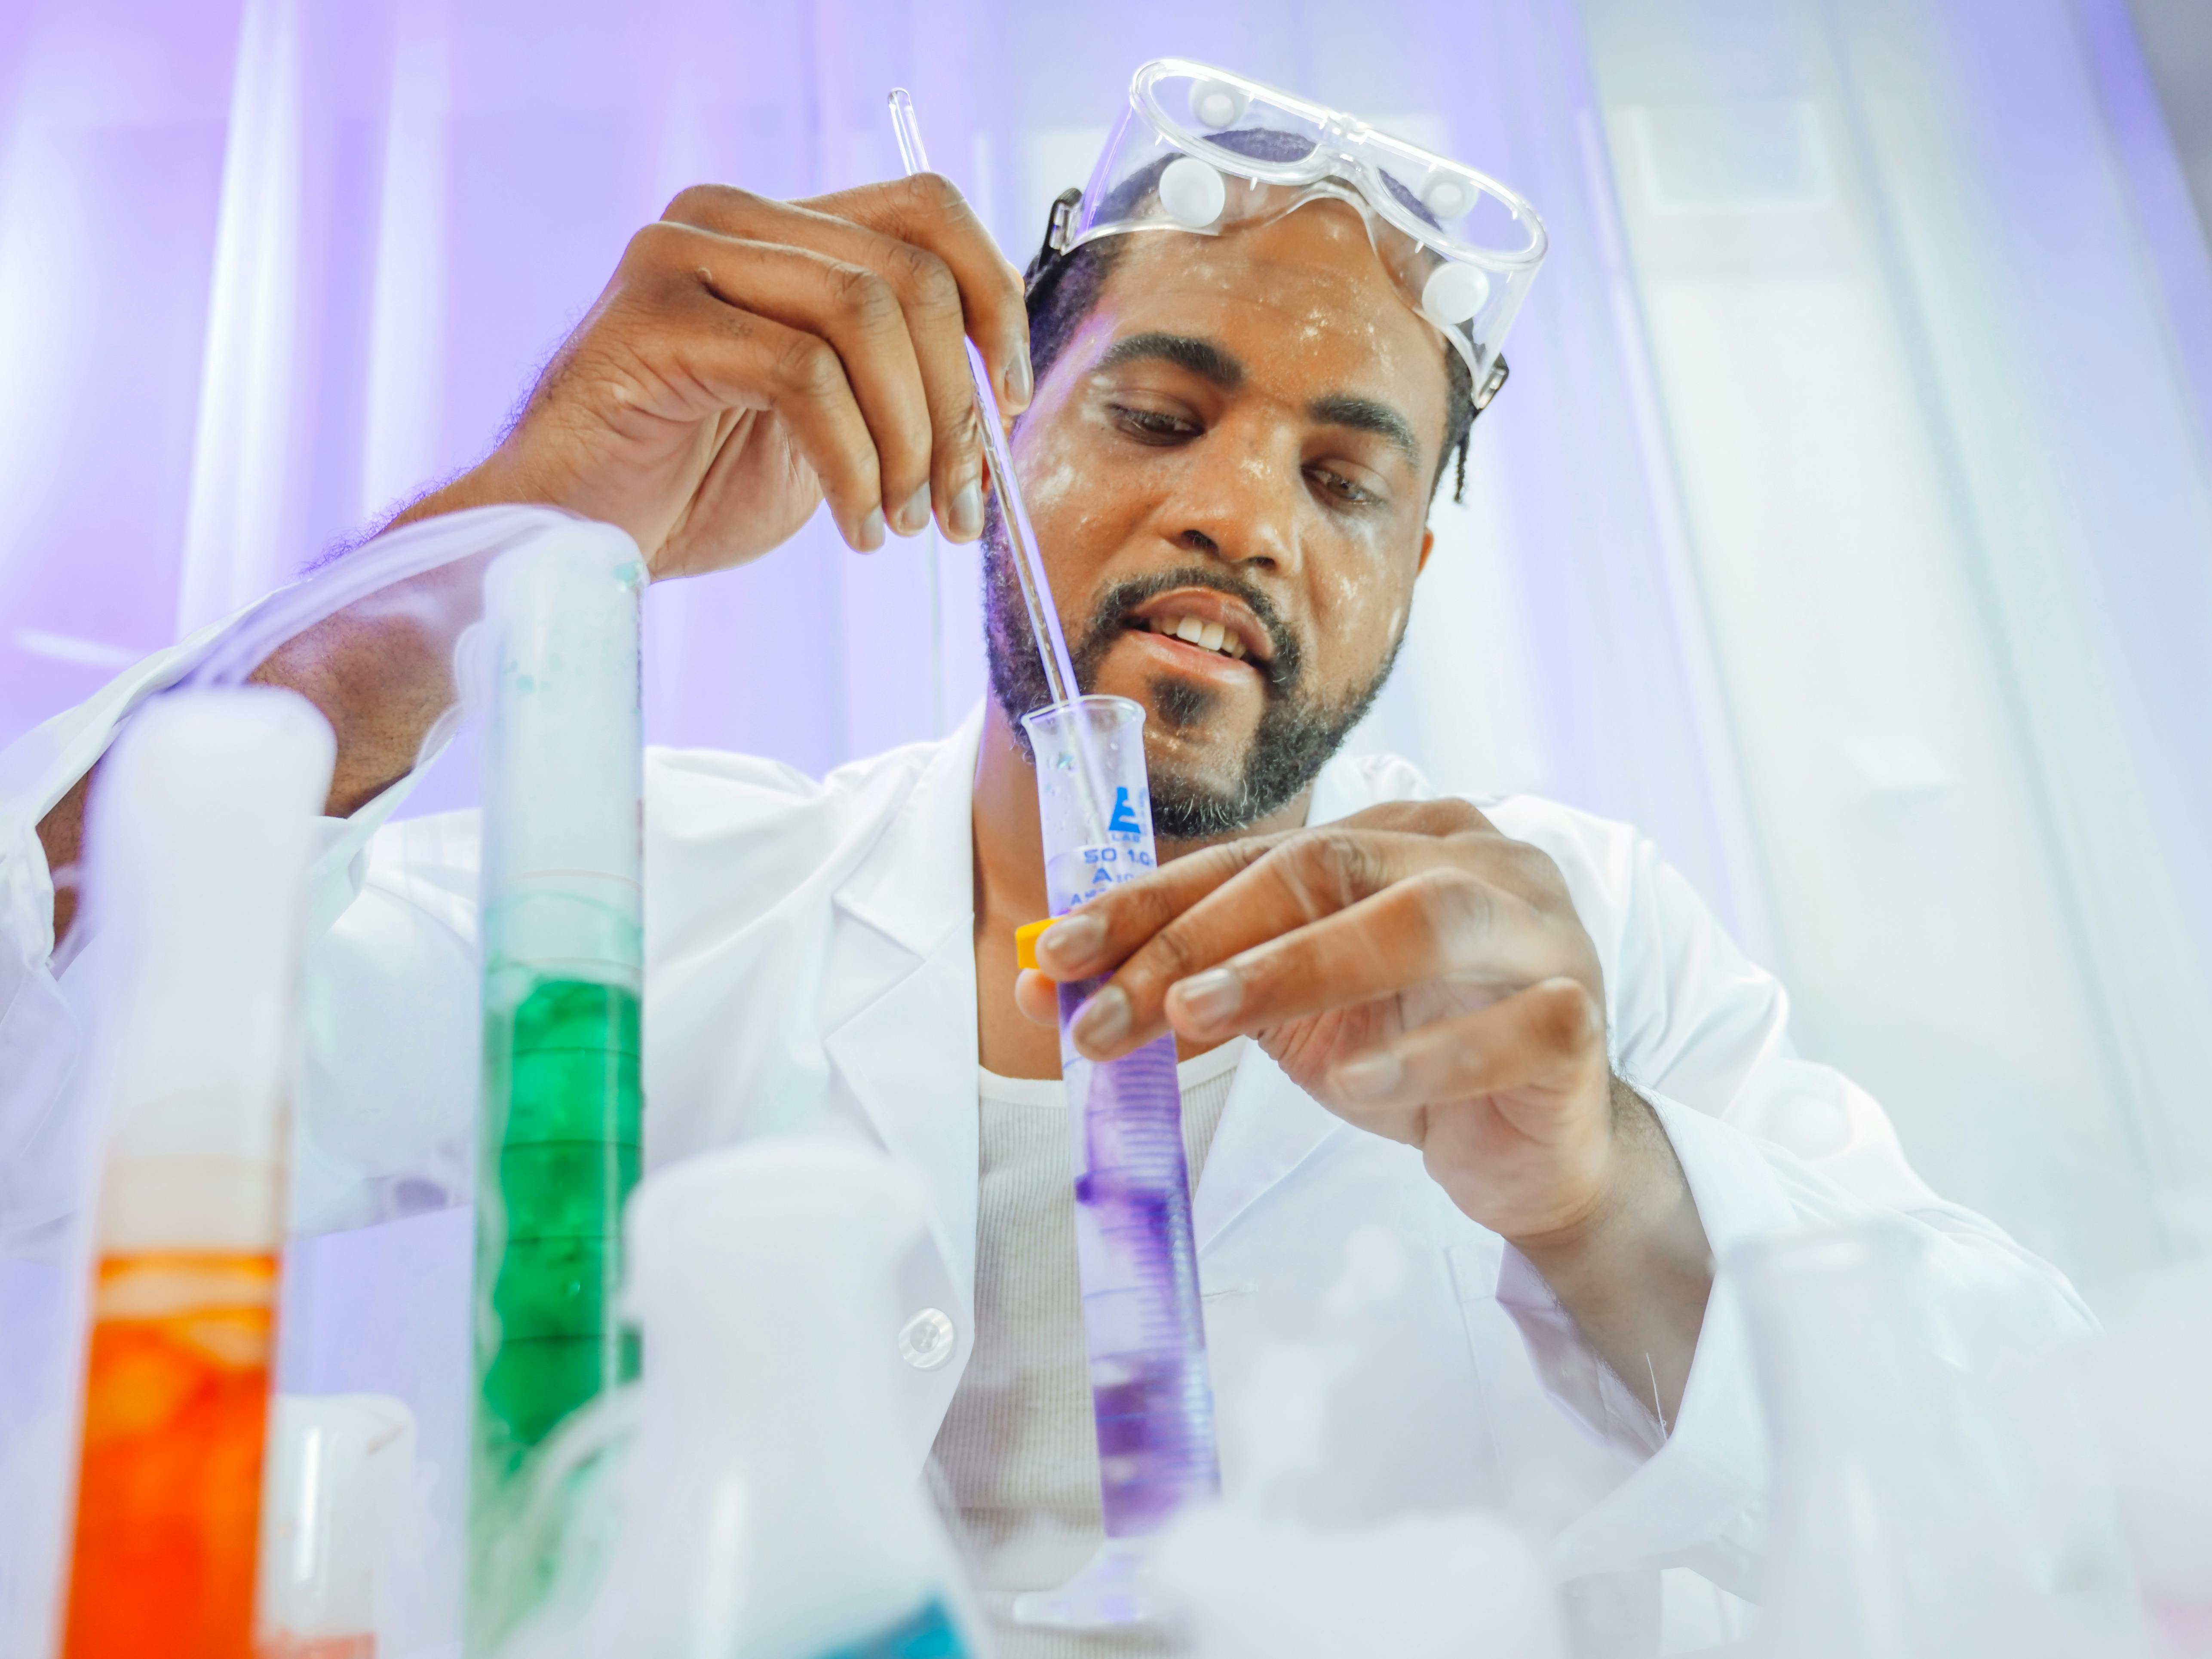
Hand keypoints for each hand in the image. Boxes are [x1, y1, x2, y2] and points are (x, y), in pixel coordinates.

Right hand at [401, 175, 1030, 575]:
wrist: (571, 544)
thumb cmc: (691, 486)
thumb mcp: (826, 424)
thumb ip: (894, 378)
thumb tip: (1002, 391)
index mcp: (778, 231)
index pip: (925, 212)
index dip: (995, 300)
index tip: (1014, 399)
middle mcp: (727, 219)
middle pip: (910, 271)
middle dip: (960, 402)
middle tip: (961, 505)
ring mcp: (681, 257)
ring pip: (866, 315)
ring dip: (912, 439)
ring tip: (901, 522)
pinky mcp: (651, 318)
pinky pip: (804, 376)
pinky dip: (854, 465)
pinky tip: (855, 529)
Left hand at [1020, 799, 1713, 1420]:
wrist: (1529, 1150)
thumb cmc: (1406, 1054)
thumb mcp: (1287, 1015)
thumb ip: (1194, 988)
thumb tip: (1048, 988)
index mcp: (1400, 837)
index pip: (1256, 855)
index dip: (1150, 904)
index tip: (1056, 957)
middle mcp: (1474, 859)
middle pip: (1325, 869)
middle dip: (1201, 940)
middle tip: (1108, 1011)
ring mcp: (1539, 931)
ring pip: (1422, 921)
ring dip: (1298, 968)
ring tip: (1201, 1021)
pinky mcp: (1577, 1020)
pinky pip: (1511, 1024)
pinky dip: (1428, 1056)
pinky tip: (1359, 1091)